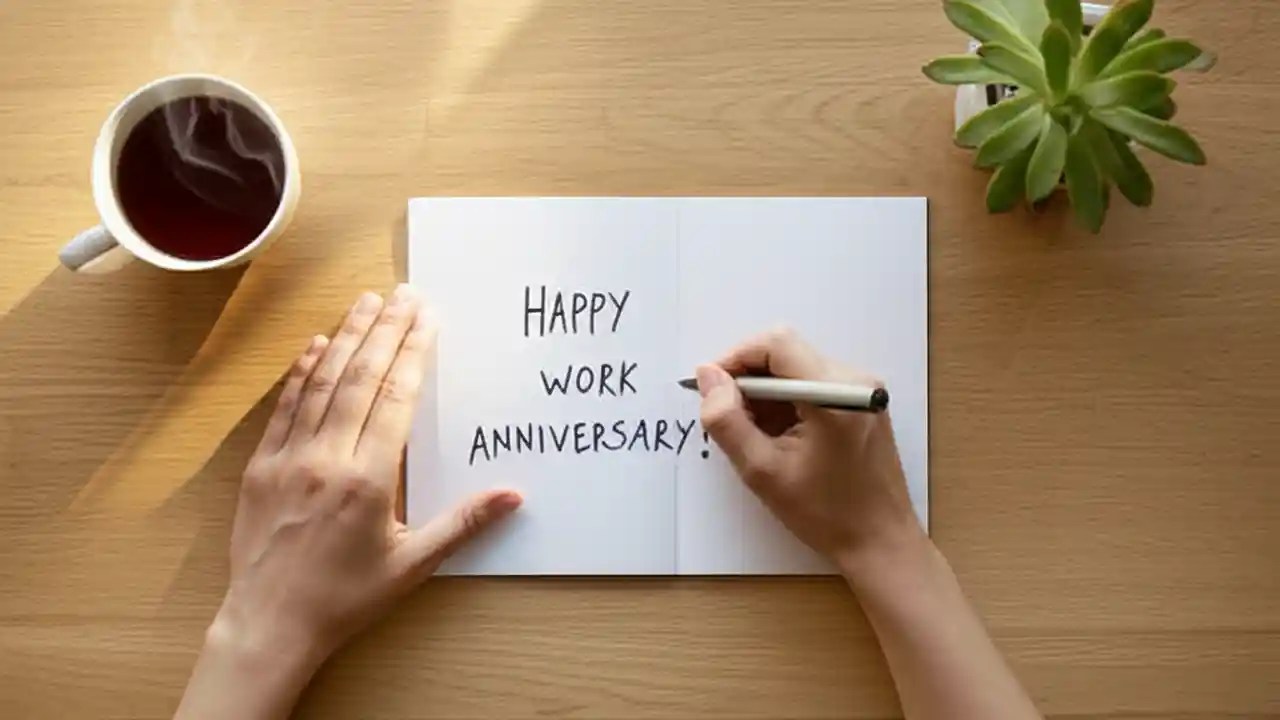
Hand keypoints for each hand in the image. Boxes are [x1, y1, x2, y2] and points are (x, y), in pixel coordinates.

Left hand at [207, 287, 519, 683]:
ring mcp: (288, 459)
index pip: (395, 398)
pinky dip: (301, 373)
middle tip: (403, 293)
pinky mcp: (260, 467)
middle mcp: (326, 458)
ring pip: (320, 384)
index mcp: (367, 480)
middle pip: (360, 378)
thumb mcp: (414, 566)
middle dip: (384, 330)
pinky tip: (315, 346)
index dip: (413, 352)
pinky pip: (284, 408)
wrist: (270, 624)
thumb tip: (513, 495)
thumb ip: (463, 524)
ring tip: (365, 303)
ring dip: (345, 338)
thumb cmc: (346, 599)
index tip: (426, 317)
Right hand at [695, 328, 919, 573]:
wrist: (880, 542)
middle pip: (786, 354)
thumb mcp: (762, 471)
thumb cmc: (824, 514)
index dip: (735, 358)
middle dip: (748, 380)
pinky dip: (787, 403)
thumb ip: (728, 420)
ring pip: (797, 369)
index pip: (776, 344)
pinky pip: (813, 385)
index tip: (710, 389)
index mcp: (834, 393)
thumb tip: (707, 375)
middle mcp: (854, 380)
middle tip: (728, 419)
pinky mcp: (863, 402)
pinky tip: (779, 438)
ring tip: (755, 436)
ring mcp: (862, 390)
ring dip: (766, 394)